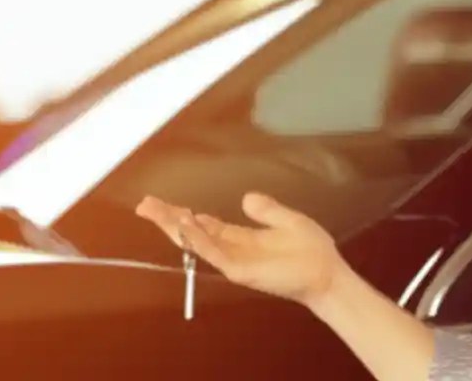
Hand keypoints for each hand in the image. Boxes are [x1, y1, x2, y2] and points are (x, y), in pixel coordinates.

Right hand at [135, 192, 346, 308]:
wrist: (327, 274)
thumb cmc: (312, 251)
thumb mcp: (288, 220)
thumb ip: (267, 210)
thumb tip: (247, 197)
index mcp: (243, 238)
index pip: (206, 226)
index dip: (186, 216)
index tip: (166, 205)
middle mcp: (234, 250)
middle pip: (194, 234)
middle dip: (169, 220)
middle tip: (145, 205)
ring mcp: (235, 261)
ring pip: (198, 244)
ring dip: (177, 227)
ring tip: (157, 211)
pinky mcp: (241, 270)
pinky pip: (214, 254)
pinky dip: (199, 240)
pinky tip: (186, 225)